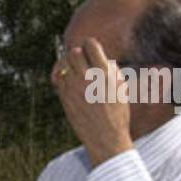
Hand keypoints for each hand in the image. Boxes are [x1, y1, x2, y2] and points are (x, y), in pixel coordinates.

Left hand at [52, 37, 133, 166]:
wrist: (105, 136)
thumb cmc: (117, 113)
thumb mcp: (121, 88)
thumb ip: (113, 71)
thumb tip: (105, 60)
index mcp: (104, 73)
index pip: (91, 44)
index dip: (90, 45)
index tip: (91, 50)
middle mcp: (87, 78)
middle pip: (74, 52)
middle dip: (78, 54)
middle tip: (81, 60)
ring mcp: (73, 87)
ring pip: (63, 65)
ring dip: (69, 65)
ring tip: (75, 70)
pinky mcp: (64, 97)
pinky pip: (59, 78)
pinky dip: (63, 77)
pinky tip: (70, 82)